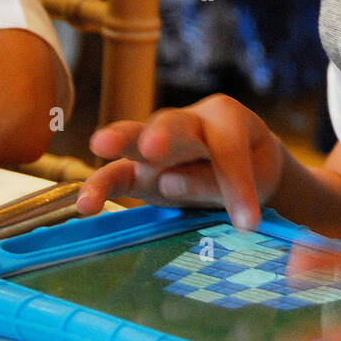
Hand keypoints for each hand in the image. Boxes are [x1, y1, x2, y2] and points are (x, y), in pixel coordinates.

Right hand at [74, 94, 287, 230]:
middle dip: (163, 136)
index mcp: (226, 117)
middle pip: (174, 125)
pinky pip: (116, 176)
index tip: (247, 223)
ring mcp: (156, 143)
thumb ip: (217, 181)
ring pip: (135, 138)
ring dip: (119, 143)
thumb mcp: (254, 176)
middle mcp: (187, 122)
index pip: (227, 148)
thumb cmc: (253, 166)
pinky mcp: (137, 171)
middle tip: (154, 148)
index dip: (236, 185)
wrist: (244, 166)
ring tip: (100, 146)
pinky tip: (85, 204)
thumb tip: (169, 182)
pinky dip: (100, 187)